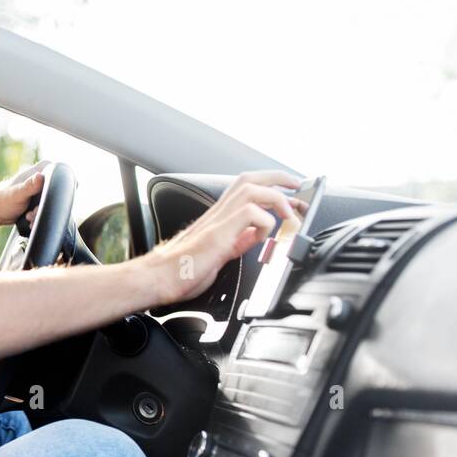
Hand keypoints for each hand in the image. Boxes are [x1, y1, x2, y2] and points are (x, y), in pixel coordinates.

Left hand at [0, 160, 51, 227]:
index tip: (49, 196)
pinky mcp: (36, 201)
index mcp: (38, 171)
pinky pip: (44, 209)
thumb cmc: (2, 199)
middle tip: (33, 212)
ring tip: (29, 216)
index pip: (57, 170)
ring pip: (49, 202)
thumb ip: (30, 185)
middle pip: (55, 191)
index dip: (59, 182)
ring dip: (40, 213)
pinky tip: (30, 220)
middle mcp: (40, 179)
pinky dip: (38, 216)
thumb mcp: (18, 193)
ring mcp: (38, 191)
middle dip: (46, 205)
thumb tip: (40, 176)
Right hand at [143, 170, 303, 306]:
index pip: (247, 187)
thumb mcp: (219, 254)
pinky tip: (261, 239)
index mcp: (218, 217)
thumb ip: (238, 242)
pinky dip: (264, 223)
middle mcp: (218, 213)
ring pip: (252, 188)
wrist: (157, 279)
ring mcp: (217, 221)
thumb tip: (256, 236)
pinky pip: (250, 214)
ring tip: (289, 214)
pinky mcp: (217, 234)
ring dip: (277, 198)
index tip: (291, 192)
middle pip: (250, 178)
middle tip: (298, 185)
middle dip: (279, 178)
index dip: (272, 183)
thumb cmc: (180, 271)